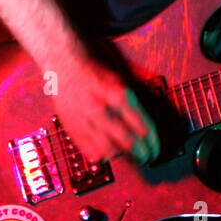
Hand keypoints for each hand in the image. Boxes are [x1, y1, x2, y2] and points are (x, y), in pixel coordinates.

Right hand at [43, 47, 159, 166]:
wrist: (65, 63)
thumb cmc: (97, 73)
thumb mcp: (122, 82)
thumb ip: (137, 104)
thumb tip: (152, 130)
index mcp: (118, 94)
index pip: (143, 128)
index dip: (152, 143)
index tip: (155, 149)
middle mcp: (101, 108)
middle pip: (129, 143)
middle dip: (142, 154)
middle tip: (146, 157)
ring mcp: (85, 120)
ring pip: (110, 151)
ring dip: (123, 155)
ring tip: (128, 153)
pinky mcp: (72, 129)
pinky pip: (92, 152)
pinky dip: (103, 155)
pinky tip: (108, 149)